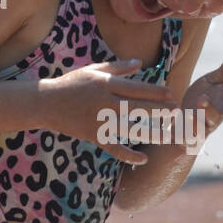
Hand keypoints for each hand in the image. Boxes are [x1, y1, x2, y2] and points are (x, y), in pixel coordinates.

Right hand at [42, 58, 176, 164]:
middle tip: (177, 112)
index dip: (155, 92)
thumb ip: (117, 67)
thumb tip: (139, 63)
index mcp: (105, 85)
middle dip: (158, 110)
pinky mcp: (94, 136)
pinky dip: (128, 155)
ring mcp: (99, 122)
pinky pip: (114, 148)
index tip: (171, 94)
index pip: (135, 88)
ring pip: (129, 130)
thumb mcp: (93, 70)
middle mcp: (104, 103)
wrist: (46, 103)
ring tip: (168, 136)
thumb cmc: (71, 83)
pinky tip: (143, 159)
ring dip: (150, 133)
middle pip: (137, 108)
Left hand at [183, 59, 222, 134]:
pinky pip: (194, 130)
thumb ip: (222, 73)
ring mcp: (208, 121)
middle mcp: (221, 112)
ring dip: (208, 110)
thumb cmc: (204, 94)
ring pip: (212, 119)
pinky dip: (191, 124)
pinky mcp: (193, 129)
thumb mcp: (212, 80)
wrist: (185, 111)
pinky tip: (187, 114)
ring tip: (202, 99)